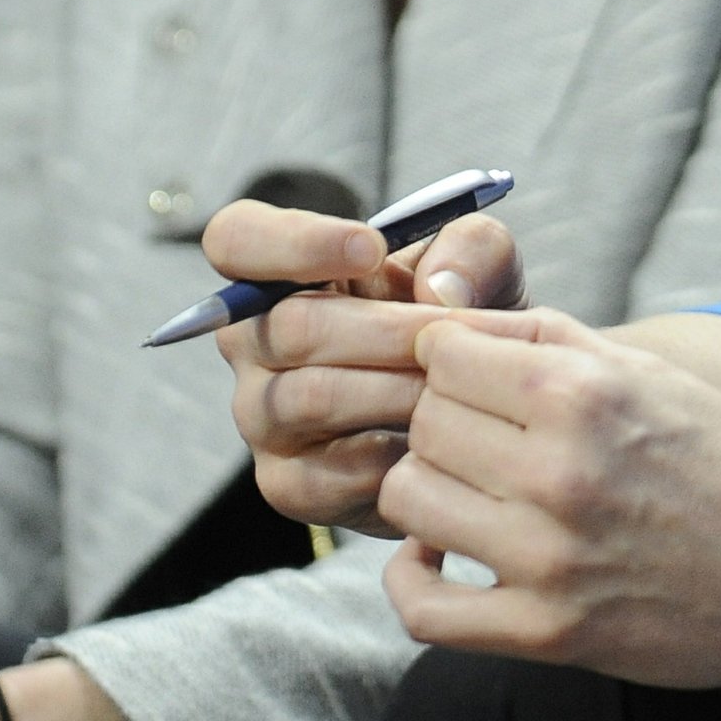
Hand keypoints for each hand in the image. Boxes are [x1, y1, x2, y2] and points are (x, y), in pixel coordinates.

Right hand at [207, 199, 523, 534]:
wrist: (475, 409)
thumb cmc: (461, 319)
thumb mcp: (483, 265)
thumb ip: (471, 249)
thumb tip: (440, 291)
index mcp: (279, 270)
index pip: (237, 238)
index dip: (294, 241)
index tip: (373, 247)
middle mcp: (253, 341)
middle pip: (291, 326)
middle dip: (385, 330)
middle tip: (452, 335)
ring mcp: (260, 416)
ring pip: (311, 396)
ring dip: (394, 389)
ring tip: (454, 385)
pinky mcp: (286, 482)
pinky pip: (327, 470)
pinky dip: (391, 454)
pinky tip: (435, 440)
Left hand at [375, 307, 720, 690]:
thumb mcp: (647, 371)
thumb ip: (546, 336)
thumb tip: (447, 322)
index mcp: (582, 392)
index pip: (440, 354)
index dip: (449, 362)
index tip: (472, 381)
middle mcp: (558, 469)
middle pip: (422, 424)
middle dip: (443, 424)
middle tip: (482, 440)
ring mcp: (547, 556)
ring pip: (409, 501)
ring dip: (430, 493)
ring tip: (470, 494)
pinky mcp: (545, 631)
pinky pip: (422, 609)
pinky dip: (411, 582)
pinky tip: (436, 559)